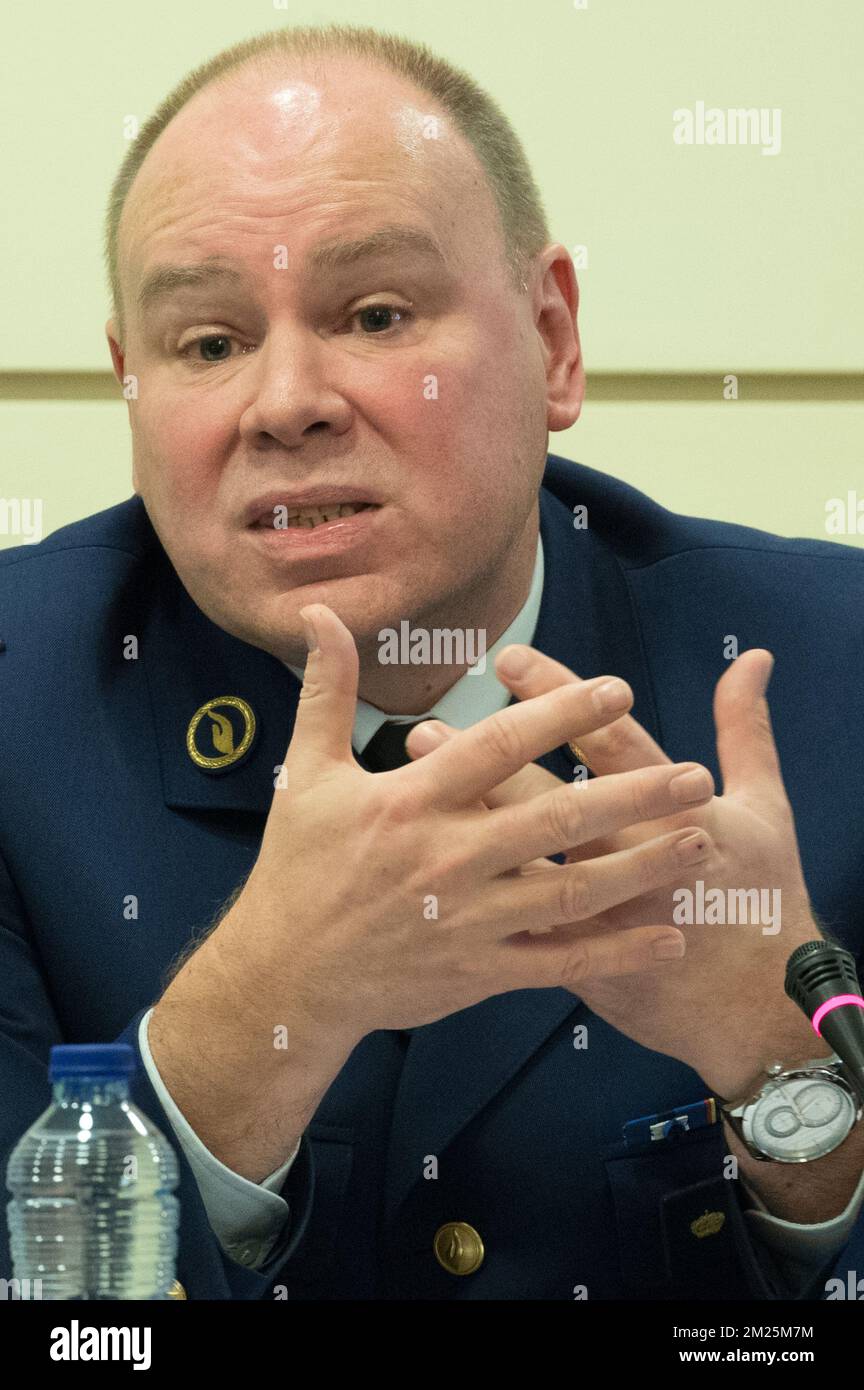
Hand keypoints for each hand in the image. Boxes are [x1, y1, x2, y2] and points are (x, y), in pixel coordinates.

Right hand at [216, 602, 720, 1039]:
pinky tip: (669, 939)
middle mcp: (448, 858)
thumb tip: (321, 615)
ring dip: (643, 868)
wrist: (285, 977)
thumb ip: (327, 690)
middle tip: (694, 775)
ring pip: (572, 891)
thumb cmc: (297, 870)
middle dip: (632, 794)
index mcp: (411, 801)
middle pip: (556, 818)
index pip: (499, 747)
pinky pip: (561, 961)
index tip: (620, 690)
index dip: (562, 715)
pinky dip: (618, 952)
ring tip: (702, 842)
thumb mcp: (305, 773)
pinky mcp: (480, 971)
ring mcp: (469, 920)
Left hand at [406, 646, 829, 1094]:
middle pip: (548, 803)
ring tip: (411, 793)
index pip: (610, 740)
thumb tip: (753, 659)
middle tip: (425, 731)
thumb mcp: (764, 807)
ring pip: (523, 866)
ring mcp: (605, 918)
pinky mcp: (585, 965)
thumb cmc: (765, 895)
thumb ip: (744, 728)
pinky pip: (523, 936)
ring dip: (468, 829)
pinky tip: (427, 883)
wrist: (763, 1007)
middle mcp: (635, 859)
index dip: (559, 699)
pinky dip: (480, 908)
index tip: (507, 661)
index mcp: (680, 811)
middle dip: (485, 769)